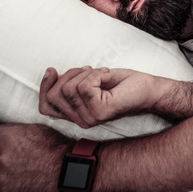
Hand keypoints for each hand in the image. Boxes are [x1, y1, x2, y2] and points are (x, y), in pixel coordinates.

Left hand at [0, 123, 70, 191]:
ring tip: (22, 171)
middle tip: (13, 160)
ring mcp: (1, 176)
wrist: (68, 171)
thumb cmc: (54, 147)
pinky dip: (9, 186)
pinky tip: (24, 182)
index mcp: (4, 138)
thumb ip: (7, 129)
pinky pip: (0, 189)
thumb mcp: (33, 129)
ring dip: (1, 173)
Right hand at [39, 66, 159, 128]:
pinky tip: (108, 76)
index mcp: (76, 114)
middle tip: (90, 71)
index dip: (44, 87)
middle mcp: (80, 120)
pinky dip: (97, 74)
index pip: (45, 107)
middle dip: (70, 74)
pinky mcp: (100, 111)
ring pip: (69, 88)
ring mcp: (90, 118)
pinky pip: (85, 86)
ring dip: (86, 73)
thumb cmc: (122, 84)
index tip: (52, 70)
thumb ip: (70, 83)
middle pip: (55, 94)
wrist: (148, 89)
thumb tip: (49, 72)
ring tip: (102, 75)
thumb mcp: (89, 81)